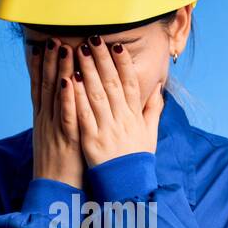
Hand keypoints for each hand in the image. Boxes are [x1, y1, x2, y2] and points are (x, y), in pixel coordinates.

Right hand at [30, 39, 84, 187]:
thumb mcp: (55, 140)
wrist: (54, 195)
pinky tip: (68, 82)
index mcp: (44, 121)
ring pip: (55, 95)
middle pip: (46, 85)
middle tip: (53, 36)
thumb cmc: (61, 168)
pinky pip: (66, 116)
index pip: (40, 88)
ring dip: (58, 70)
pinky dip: (66, 98)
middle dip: (49, 60)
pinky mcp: (66, 141)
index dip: (40, 66)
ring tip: (62, 47)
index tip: (42, 45)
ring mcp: (55, 130)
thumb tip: (65, 106)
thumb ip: (60, 120)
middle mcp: (46, 121)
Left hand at [70, 37, 163, 166]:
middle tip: (92, 38)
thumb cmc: (136, 161)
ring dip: (88, 70)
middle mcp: (122, 120)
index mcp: (135, 117)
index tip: (116, 46)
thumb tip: (158, 89)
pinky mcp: (91, 141)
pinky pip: (84, 115)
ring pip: (97, 95)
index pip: (131, 84)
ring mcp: (107, 130)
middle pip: (112, 84)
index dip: (123, 64)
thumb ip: (153, 110)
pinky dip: (77, 96)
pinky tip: (70, 80)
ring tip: (79, 51)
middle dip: (102, 59)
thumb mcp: (150, 134)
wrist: (127, 188)